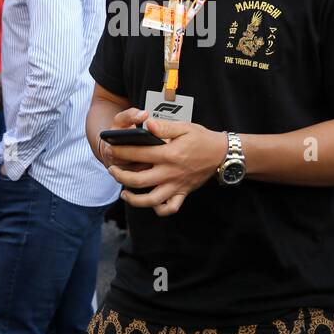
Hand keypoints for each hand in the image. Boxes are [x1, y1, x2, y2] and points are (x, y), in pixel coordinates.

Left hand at [101, 111, 226, 217]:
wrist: (221, 155)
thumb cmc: (202, 139)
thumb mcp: (184, 127)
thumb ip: (164, 127)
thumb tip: (146, 124)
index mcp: (169, 154)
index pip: (138, 153)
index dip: (122, 151)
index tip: (112, 148)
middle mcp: (170, 173)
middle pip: (138, 181)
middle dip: (120, 176)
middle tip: (112, 170)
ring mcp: (176, 186)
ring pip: (150, 200)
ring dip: (134, 199)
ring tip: (124, 192)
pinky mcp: (182, 193)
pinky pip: (169, 208)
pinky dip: (158, 209)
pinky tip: (149, 203)